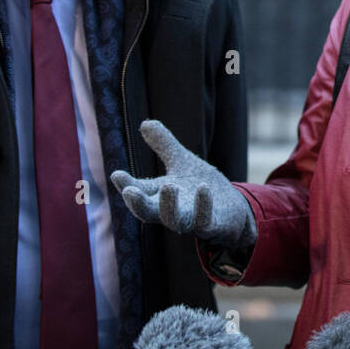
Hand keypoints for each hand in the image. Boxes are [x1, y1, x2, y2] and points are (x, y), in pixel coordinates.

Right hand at [111, 120, 256, 250]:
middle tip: (129, 192)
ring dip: (170, 206)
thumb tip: (144, 123)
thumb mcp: (181, 161)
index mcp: (160, 196)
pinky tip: (202, 188)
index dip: (126, 185)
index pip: (138, 192)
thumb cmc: (200, 185)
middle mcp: (172, 210)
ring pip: (175, 221)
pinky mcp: (213, 225)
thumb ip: (164, 145)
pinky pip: (205, 221)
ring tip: (169, 186)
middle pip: (149, 213)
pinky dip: (203, 207)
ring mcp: (192, 220)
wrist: (232, 208)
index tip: (117, 174)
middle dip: (138, 204)